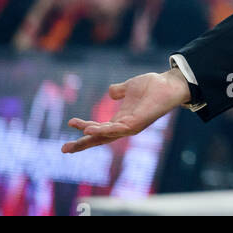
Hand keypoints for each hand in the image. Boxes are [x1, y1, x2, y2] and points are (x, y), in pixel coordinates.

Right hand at [61, 69, 189, 153]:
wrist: (169, 83)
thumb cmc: (152, 85)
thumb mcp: (130, 87)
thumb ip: (119, 91)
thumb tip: (111, 91)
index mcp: (120, 119)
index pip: (98, 130)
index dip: (84, 131)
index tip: (68, 129)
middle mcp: (124, 126)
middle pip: (99, 139)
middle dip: (81, 145)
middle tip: (63, 149)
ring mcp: (130, 126)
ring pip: (105, 135)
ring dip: (90, 135)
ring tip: (76, 137)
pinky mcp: (136, 123)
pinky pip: (117, 130)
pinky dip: (103, 131)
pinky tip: (91, 129)